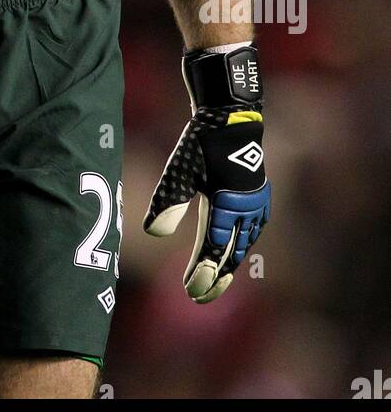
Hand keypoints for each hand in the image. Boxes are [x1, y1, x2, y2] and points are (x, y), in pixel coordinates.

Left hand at [143, 43, 270, 301]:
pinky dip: (245, 240)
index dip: (204, 271)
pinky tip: (239, 244)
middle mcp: (245, 207)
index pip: (214, 248)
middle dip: (217, 275)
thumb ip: (168, 202)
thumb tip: (153, 233)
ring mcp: (255, 200)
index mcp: (227, 205)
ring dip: (232, 260)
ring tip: (219, 277)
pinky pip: (254, 226)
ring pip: (246, 240)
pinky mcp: (258, 192)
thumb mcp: (179, 170)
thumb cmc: (201, 143)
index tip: (193, 290)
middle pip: (232, 251)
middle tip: (202, 296)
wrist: (229, 115)